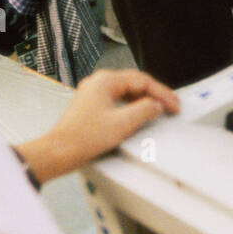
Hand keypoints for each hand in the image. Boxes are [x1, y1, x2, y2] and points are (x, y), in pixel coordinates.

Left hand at [17, 69, 178, 180]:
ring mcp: (93, 94)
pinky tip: (139, 115)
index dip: (162, 93)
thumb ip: (144, 110)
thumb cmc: (82, 138)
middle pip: (135, 84)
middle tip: (171, 106)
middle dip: (155, 95)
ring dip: (144, 101)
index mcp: (105, 81)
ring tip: (159, 110)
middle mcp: (98, 83)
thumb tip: (156, 105)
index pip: (142, 81)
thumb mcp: (122, 124)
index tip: (173, 104)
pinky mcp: (91, 106)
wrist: (59, 152)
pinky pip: (117, 100)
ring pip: (126, 91)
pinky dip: (132, 106)